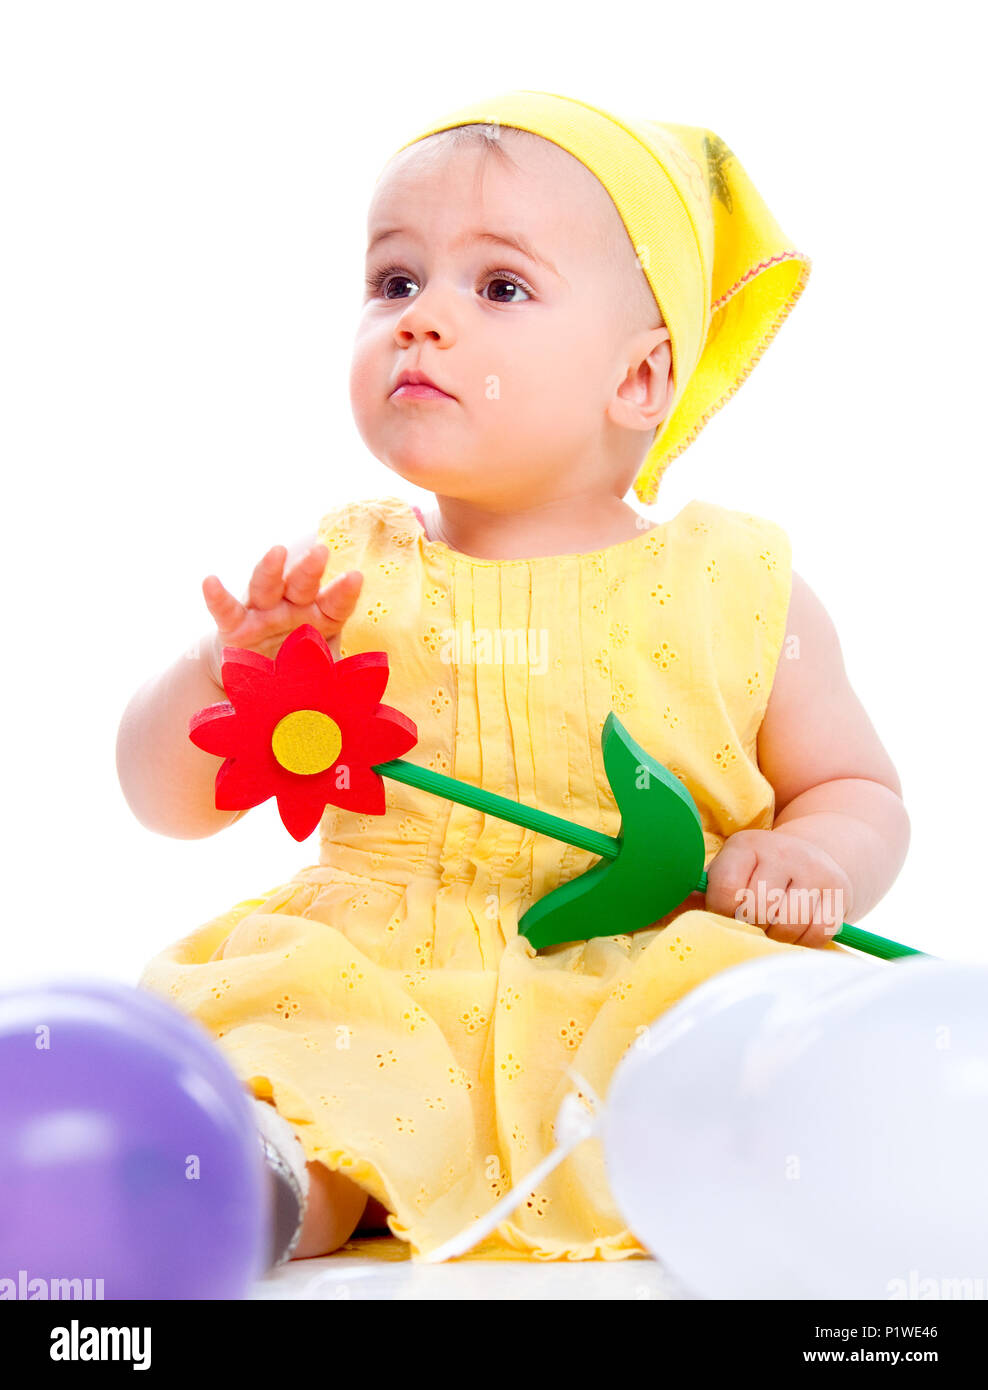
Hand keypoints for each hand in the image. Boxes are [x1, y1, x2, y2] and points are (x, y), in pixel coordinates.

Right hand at [200, 543, 362, 686]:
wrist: (258, 687)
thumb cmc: (301, 675)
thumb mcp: (324, 679)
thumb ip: (340, 684)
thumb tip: (364, 707)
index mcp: (322, 619)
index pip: (336, 603)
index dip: (345, 591)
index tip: (356, 577)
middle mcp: (294, 609)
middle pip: (302, 585)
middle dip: (310, 568)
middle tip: (321, 551)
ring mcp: (263, 614)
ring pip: (267, 587)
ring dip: (271, 569)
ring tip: (277, 552)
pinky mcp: (235, 626)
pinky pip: (226, 610)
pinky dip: (217, 597)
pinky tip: (210, 582)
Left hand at [703, 829, 852, 948]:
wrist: (811, 856)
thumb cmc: (754, 877)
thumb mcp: (725, 875)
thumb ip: (693, 897)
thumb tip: (656, 912)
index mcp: (745, 845)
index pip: (727, 889)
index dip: (721, 912)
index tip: (724, 914)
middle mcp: (781, 852)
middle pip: (759, 908)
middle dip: (750, 926)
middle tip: (750, 925)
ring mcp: (814, 870)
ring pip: (789, 923)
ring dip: (777, 937)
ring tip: (771, 928)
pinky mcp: (838, 891)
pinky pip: (818, 932)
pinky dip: (803, 941)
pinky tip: (795, 931)